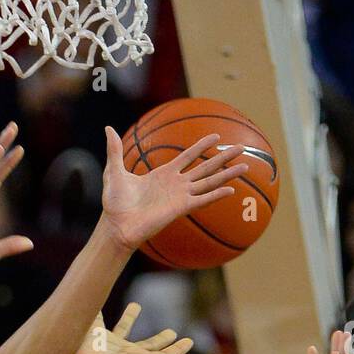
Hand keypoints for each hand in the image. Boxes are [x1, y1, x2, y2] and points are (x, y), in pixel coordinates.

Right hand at [66, 302, 197, 353]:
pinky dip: (97, 311)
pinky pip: (98, 318)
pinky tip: (97, 303)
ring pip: (124, 327)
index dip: (179, 349)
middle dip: (161, 338)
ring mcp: (112, 344)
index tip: (190, 341)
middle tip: (172, 331)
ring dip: (130, 317)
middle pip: (150, 344)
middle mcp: (129, 353)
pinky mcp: (96, 334)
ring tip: (137, 305)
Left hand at [100, 126, 247, 254]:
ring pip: (209, 181)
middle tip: (241, 148)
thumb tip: (108, 128)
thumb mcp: (114, 171)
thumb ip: (115, 150)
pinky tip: (231, 190)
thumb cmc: (115, 204)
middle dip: (224, 157)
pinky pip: (202, 199)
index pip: (188, 156)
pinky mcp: (180, 208)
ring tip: (245, 165)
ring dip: (227, 174)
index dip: (201, 146)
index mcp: (163, 174)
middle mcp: (176, 184)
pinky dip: (216, 195)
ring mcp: (180, 196)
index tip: (217, 136)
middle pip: (206, 167)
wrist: (116, 225)